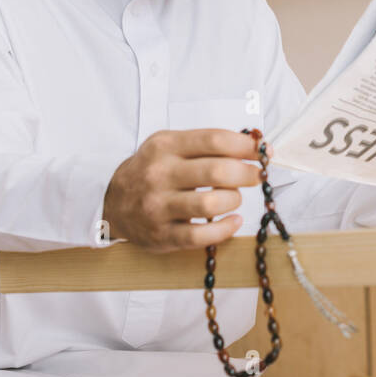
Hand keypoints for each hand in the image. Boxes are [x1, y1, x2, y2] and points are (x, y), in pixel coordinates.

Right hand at [102, 129, 260, 251]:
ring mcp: (158, 207)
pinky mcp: (162, 235)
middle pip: (217, 171)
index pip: (215, 140)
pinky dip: (225, 229)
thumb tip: (255, 146)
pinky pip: (201, 236)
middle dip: (246, 173)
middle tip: (256, 176)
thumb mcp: (171, 146)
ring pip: (211, 204)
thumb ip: (208, 144)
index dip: (246, 146)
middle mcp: (159, 174)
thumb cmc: (153, 171)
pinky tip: (233, 221)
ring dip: (234, 199)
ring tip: (234, 197)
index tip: (262, 151)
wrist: (113, 203)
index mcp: (165, 146)